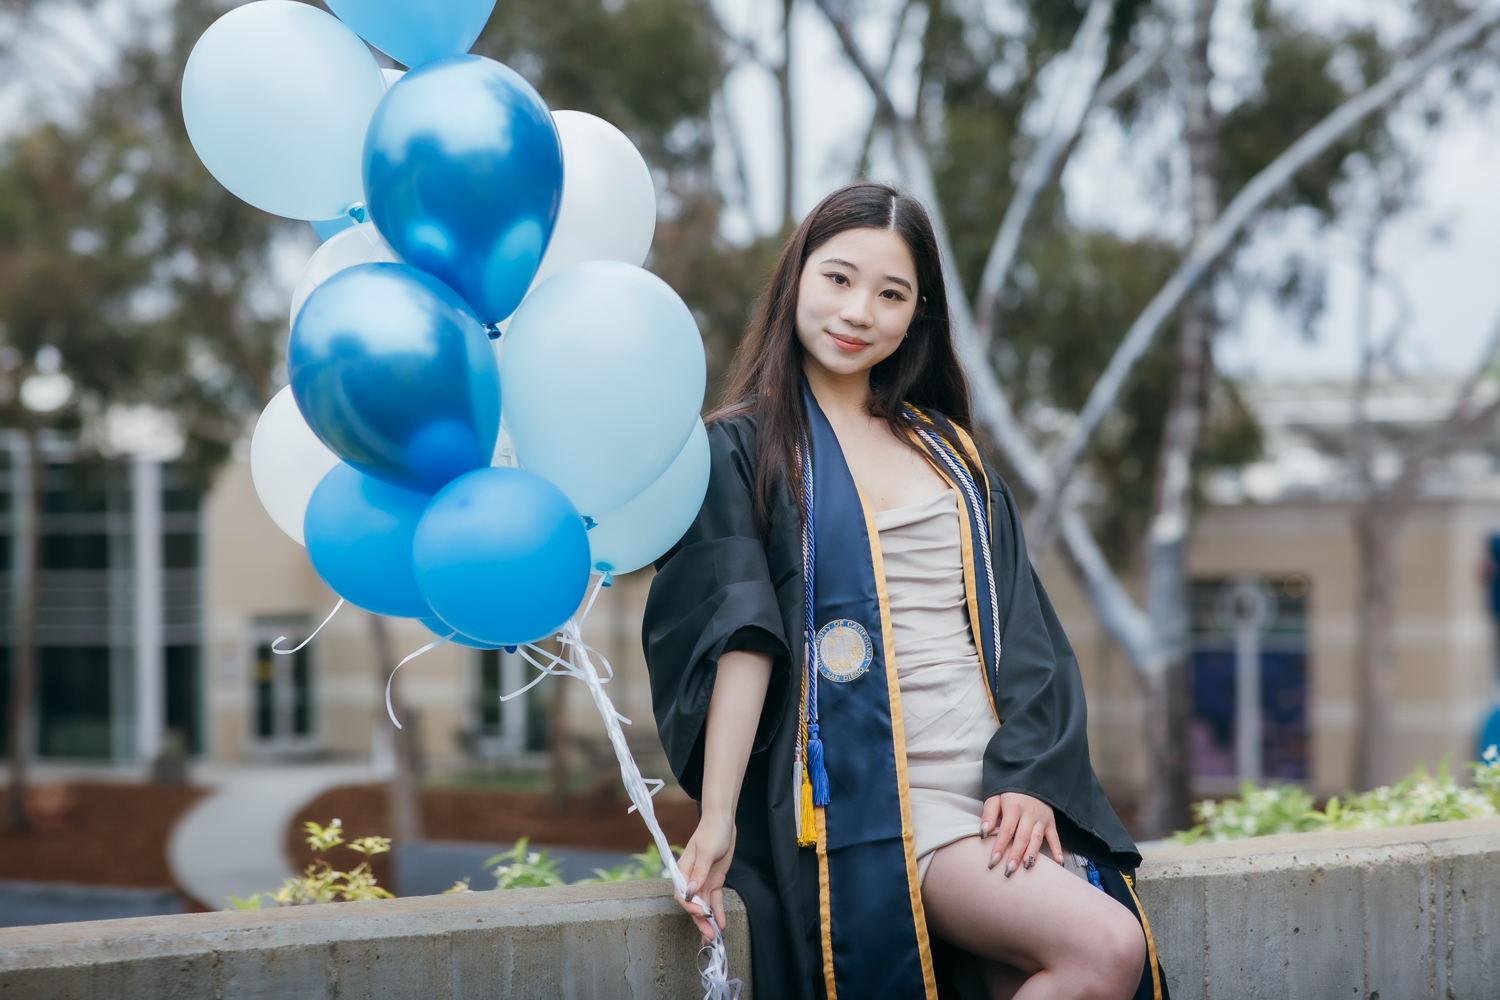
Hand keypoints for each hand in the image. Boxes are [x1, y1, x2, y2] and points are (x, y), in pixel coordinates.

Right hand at [676, 812, 735, 943]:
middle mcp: (691, 878)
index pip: (682, 894)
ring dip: (708, 921)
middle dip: (699, 920)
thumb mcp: (706, 851)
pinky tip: (721, 923)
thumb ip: (699, 872)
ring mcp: (703, 881)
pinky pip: (714, 900)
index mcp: (683, 870)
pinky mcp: (714, 881)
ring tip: (714, 937)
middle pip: (693, 904)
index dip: (690, 906)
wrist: (723, 822)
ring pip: (704, 905)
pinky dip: (717, 912)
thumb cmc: (712, 832)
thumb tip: (691, 891)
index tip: (701, 912)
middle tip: (708, 935)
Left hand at [979, 792, 1061, 877]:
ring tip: (1026, 867)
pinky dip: (1057, 850)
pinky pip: (1055, 837)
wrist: (1028, 777)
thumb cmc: (1008, 792)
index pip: (1006, 830)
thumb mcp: (995, 797)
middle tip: (1009, 870)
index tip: (993, 861)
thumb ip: (989, 814)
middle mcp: (1029, 813)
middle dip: (1015, 855)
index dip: (1000, 846)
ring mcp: (1042, 818)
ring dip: (1032, 854)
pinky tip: (1058, 863)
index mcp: (1014, 806)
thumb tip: (984, 833)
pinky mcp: (1051, 822)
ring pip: (1037, 839)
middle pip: (1022, 837)